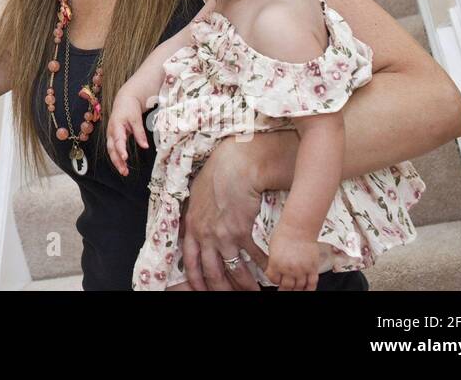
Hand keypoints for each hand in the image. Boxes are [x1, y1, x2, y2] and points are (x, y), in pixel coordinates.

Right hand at [106, 92, 147, 175]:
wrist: (124, 100)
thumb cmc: (129, 108)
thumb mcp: (136, 119)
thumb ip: (140, 133)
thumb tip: (145, 146)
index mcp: (116, 125)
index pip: (118, 140)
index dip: (121, 150)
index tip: (125, 159)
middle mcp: (111, 132)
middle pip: (112, 149)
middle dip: (117, 161)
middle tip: (124, 171)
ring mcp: (111, 134)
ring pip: (111, 150)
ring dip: (116, 162)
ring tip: (124, 172)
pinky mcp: (113, 137)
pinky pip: (113, 149)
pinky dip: (117, 157)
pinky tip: (123, 165)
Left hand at [180, 137, 272, 289]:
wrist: (234, 166)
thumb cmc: (216, 176)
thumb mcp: (195, 197)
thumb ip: (194, 217)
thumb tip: (193, 227)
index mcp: (192, 227)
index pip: (191, 263)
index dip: (197, 280)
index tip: (203, 290)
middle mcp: (204, 235)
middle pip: (212, 273)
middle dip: (222, 289)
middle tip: (230, 295)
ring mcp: (222, 235)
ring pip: (233, 270)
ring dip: (244, 283)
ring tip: (253, 290)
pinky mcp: (241, 231)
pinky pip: (253, 256)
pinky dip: (262, 265)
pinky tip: (268, 270)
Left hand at [263, 231, 320, 290]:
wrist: (299, 227)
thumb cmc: (285, 233)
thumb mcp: (272, 248)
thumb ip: (274, 261)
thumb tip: (274, 268)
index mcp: (275, 263)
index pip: (273, 280)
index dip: (274, 280)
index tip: (276, 280)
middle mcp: (288, 269)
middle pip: (287, 286)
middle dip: (285, 288)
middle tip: (285, 288)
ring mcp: (301, 269)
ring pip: (299, 286)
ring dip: (297, 288)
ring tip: (295, 288)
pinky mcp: (312, 268)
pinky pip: (312, 283)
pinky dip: (309, 288)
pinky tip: (306, 289)